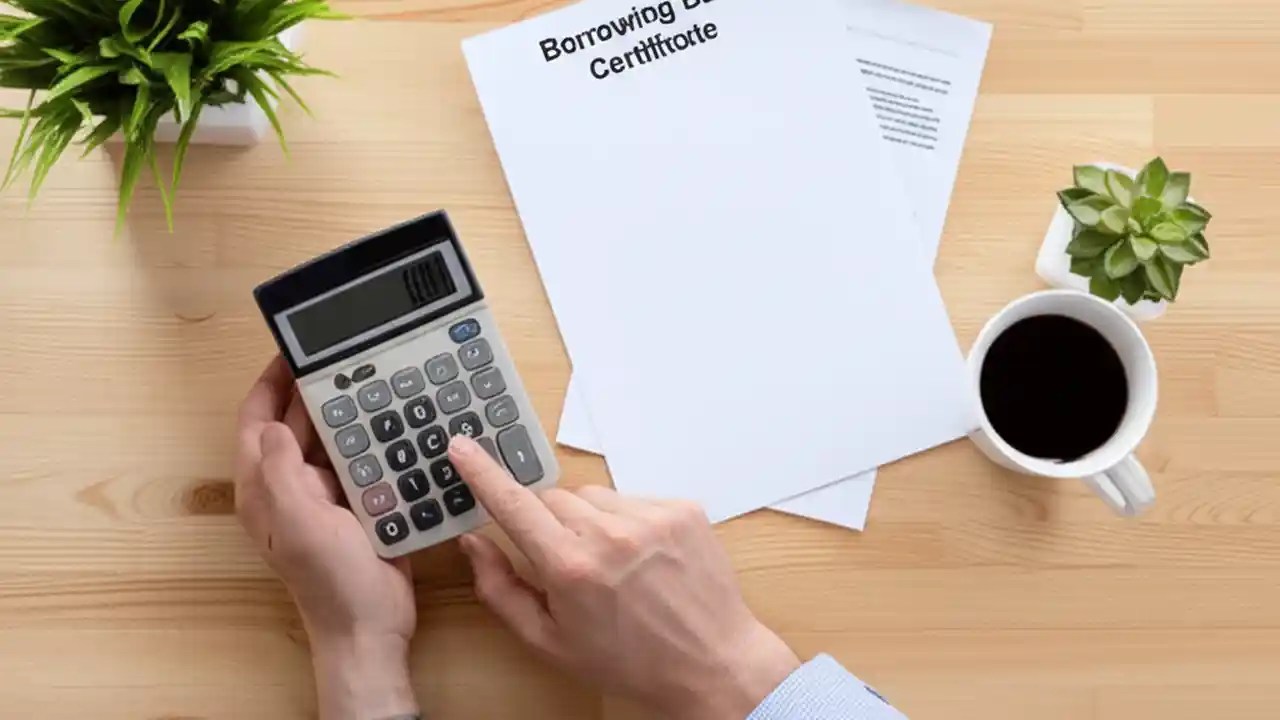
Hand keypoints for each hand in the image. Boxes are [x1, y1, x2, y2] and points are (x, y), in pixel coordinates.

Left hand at [235, 357, 417, 719]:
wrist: (370, 627)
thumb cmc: (329, 579)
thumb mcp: (299, 521)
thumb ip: (281, 470)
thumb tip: (273, 421)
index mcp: (264, 491)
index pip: (254, 423)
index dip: (267, 385)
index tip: (290, 350)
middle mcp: (289, 489)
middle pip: (294, 425)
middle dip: (311, 390)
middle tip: (342, 354)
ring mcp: (324, 498)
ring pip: (330, 440)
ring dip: (346, 412)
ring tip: (370, 376)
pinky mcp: (357, 506)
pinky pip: (361, 461)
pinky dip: (372, 440)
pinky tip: (392, 419)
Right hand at [450, 435, 800, 719]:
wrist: (712, 664)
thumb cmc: (629, 662)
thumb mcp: (550, 642)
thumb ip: (502, 590)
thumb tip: (474, 543)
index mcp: (569, 567)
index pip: (513, 504)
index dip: (482, 473)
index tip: (461, 446)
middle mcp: (609, 533)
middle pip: (553, 499)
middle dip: (549, 523)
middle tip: (568, 563)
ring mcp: (650, 517)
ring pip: (594, 497)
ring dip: (592, 522)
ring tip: (615, 566)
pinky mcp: (682, 509)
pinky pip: (635, 499)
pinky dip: (630, 522)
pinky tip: (645, 560)